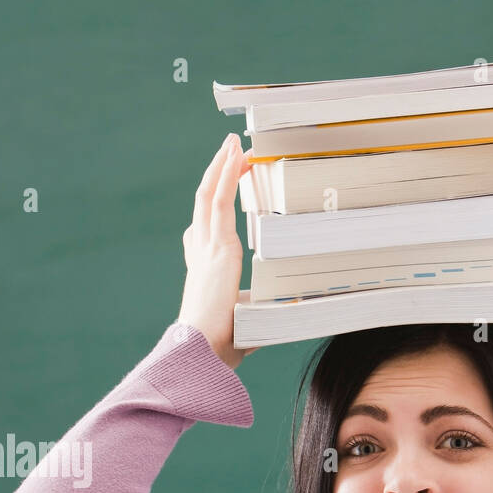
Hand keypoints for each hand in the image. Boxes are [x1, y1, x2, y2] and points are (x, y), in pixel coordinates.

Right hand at [178, 133, 257, 370]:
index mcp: (204, 271)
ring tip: (233, 143)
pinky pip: (219, 201)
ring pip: (209, 195)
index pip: (201, 235)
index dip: (209, 213)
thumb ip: (264, 309)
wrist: (204, 349)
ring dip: (221, 166)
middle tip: (229, 153)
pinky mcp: (218, 247)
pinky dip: (227, 176)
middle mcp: (201, 253)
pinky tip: (235, 158)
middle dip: (216, 176)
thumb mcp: (249, 320)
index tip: (218, 195)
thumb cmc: (225, 345)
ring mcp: (207, 247)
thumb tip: (290, 308)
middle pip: (204, 204)